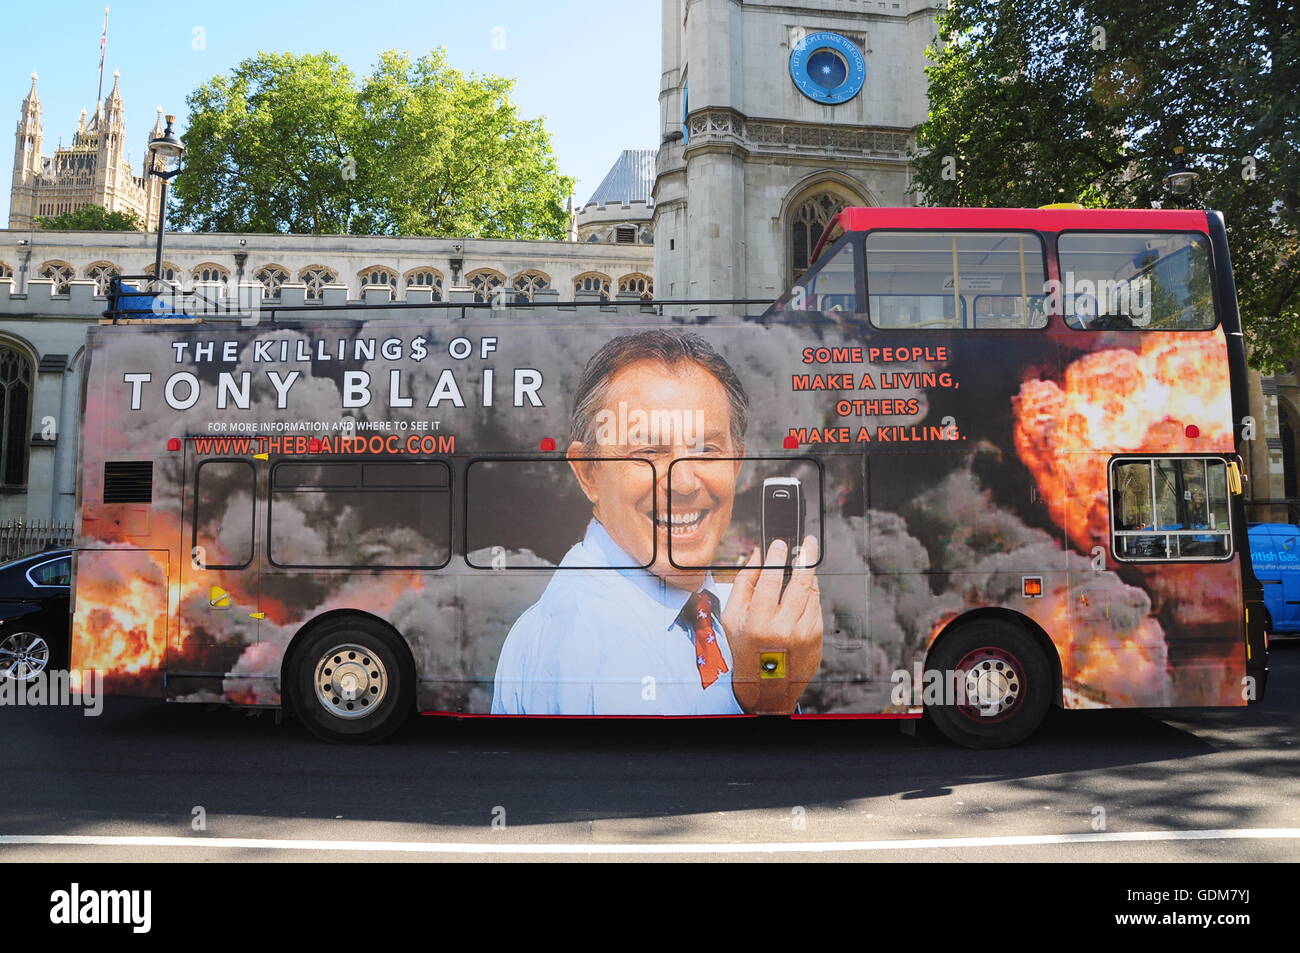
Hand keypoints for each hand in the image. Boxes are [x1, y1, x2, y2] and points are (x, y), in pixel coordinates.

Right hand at [722, 535, 822, 714]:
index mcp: (759, 622)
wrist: (765, 687)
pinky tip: (801, 594)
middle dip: (806, 557)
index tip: (780, 543)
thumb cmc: (744, 650)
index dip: (778, 557)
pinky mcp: (818, 639)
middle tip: (808, 543)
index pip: (772, 579)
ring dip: (808, 576)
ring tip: (802, 565)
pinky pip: (817, 608)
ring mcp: (805, 635)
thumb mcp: (734, 617)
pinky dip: (810, 596)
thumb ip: (745, 583)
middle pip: (801, 582)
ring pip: (812, 594)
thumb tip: (758, 554)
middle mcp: (785, 628)